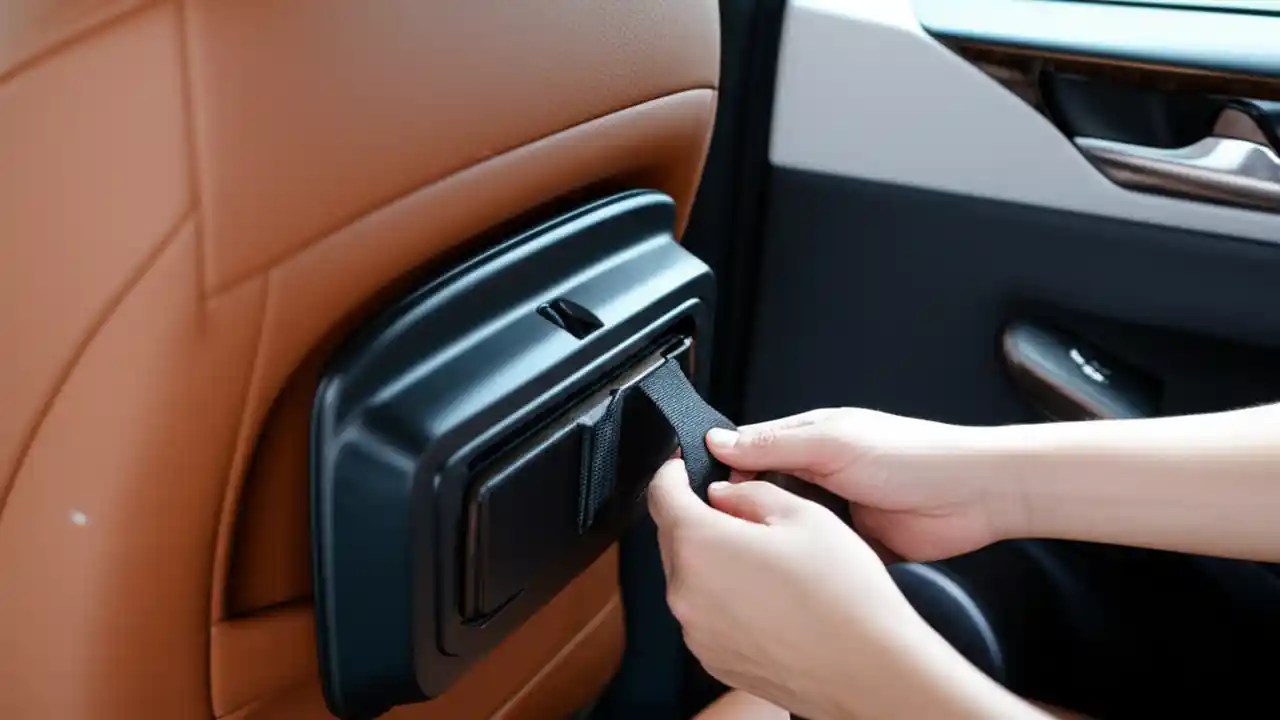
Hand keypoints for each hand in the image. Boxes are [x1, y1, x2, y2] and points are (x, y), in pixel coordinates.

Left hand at [647, 459, 921, 718]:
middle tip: (744, 514)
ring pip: (689, 576)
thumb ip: (750, 494)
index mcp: (700, 545)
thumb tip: (722, 494)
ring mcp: (696, 631)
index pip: (661, 494)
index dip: (672, 472)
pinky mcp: (713, 658)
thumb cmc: (843, 594)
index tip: (683, 467)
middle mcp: (685, 591)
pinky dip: (723, 598)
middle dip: (698, 517)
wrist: (868, 671)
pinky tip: (768, 598)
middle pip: (672, 536)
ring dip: (712, 560)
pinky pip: (705, 613)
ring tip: (766, 563)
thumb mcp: (804, 515)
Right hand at [706, 409, 1022, 561]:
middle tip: (725, 529)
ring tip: (753, 554)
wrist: (973, 497)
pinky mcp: (855, 545)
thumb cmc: (915, 456)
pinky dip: (806, 560)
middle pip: (764, 494)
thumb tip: (720, 440)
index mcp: (810, 440)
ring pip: (788, 527)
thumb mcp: (833, 444)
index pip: (750, 452)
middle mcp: (819, 473)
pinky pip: (818, 553)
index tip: (700, 494)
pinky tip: (789, 572)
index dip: (723, 471)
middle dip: (744, 510)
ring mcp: (837, 510)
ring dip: (776, 537)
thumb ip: (775, 445)